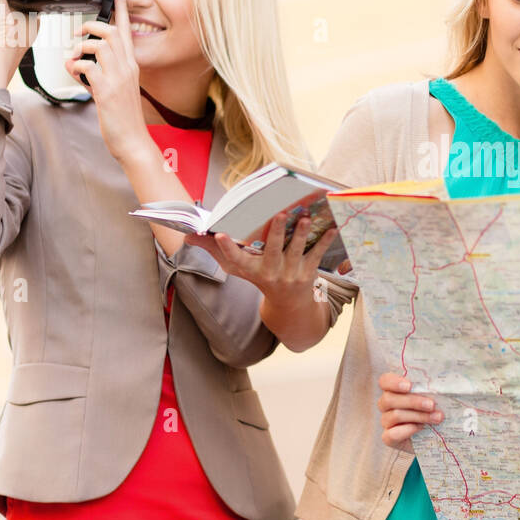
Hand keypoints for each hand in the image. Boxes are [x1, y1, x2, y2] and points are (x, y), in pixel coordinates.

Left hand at [65, 0, 149, 163]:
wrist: (132, 141)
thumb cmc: (123, 117)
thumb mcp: (118, 89)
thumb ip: (103, 72)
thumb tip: (80, 63)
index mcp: (131, 66)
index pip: (127, 31)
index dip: (122, 10)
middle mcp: (127, 68)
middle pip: (111, 32)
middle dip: (90, 28)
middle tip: (78, 35)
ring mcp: (118, 78)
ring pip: (99, 45)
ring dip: (80, 48)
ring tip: (74, 60)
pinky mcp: (106, 90)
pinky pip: (87, 66)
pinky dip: (75, 66)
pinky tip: (74, 74)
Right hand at [184, 213, 340, 306]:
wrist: (289, 305)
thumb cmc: (259, 276)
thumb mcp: (237, 267)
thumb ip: (214, 249)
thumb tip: (187, 236)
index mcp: (250, 269)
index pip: (234, 259)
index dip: (225, 247)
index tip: (219, 234)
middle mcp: (269, 273)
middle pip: (272, 251)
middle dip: (277, 232)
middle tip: (280, 213)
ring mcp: (290, 274)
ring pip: (296, 252)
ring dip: (301, 234)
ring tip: (305, 217)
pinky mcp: (308, 273)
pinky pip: (317, 255)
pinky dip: (325, 241)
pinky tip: (332, 227)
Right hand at [378, 370, 442, 448]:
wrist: (435, 435)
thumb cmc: (434, 408)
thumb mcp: (436, 395)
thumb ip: (435, 387)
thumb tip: (450, 378)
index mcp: (394, 389)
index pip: (385, 381)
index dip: (393, 382)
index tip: (409, 386)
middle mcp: (386, 404)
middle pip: (389, 399)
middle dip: (412, 401)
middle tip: (432, 405)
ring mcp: (386, 421)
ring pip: (395, 415)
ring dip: (418, 416)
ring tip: (437, 418)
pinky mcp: (389, 438)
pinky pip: (391, 434)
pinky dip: (407, 431)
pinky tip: (421, 428)